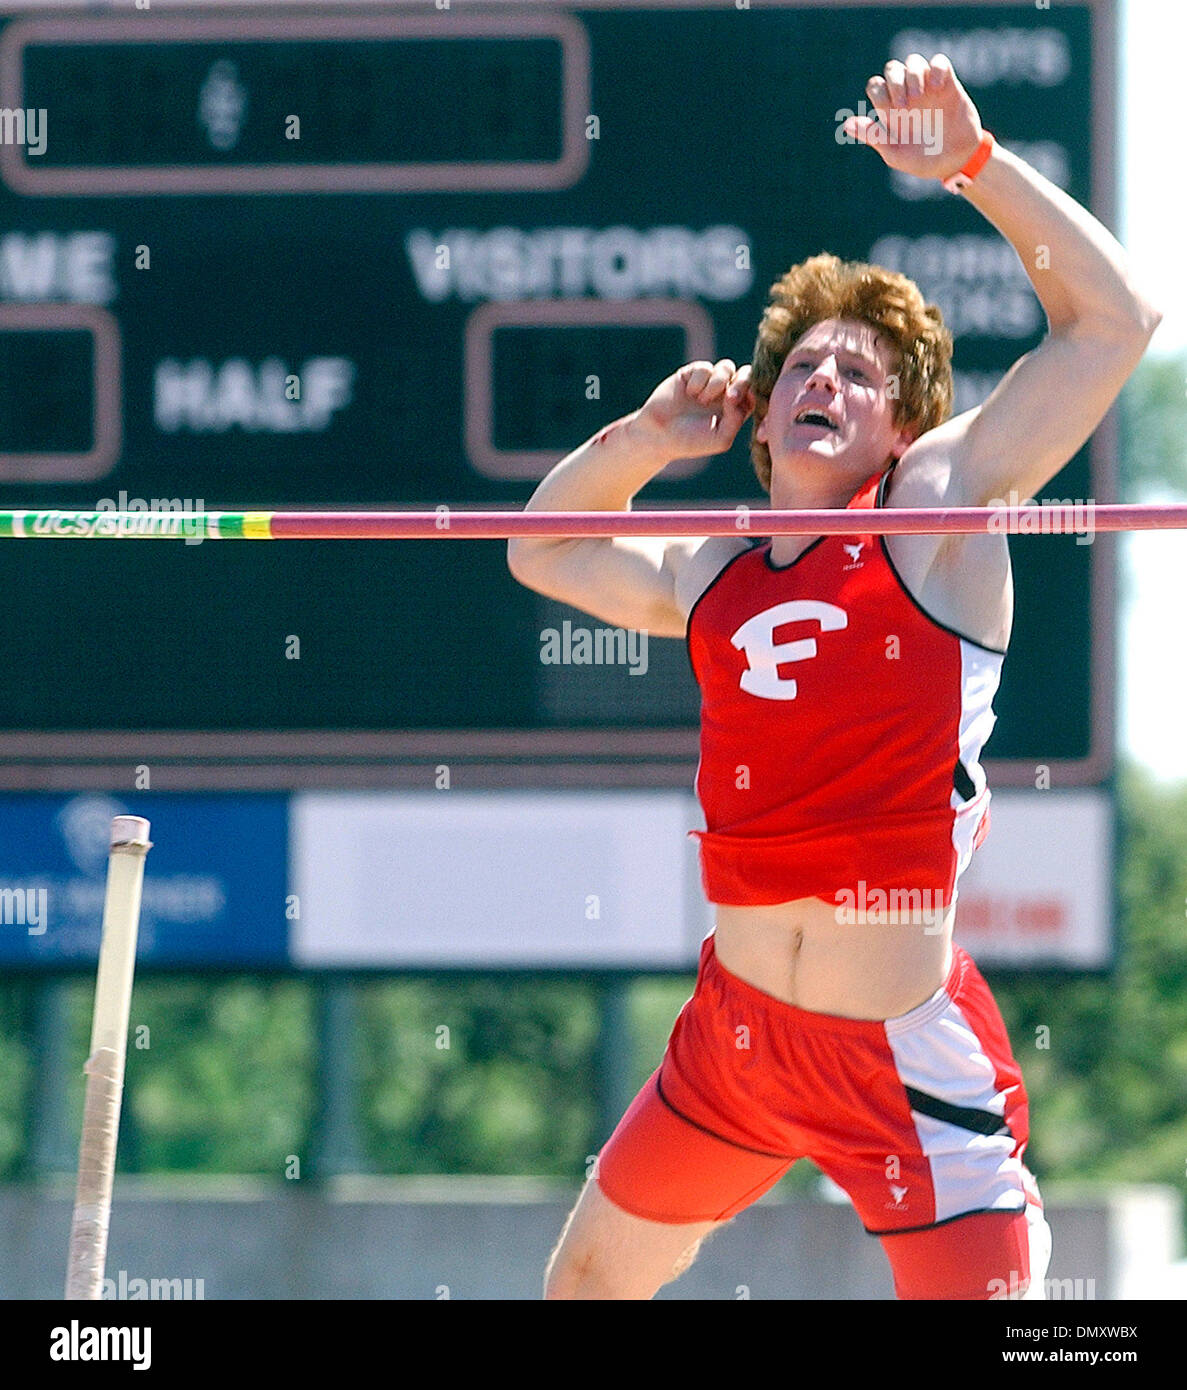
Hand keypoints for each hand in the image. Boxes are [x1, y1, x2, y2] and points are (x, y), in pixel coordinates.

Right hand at [634, 359, 753, 456]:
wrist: (658, 434)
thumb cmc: (691, 441)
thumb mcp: (721, 438)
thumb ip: (737, 418)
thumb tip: (735, 393)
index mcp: (736, 409)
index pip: (755, 392)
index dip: (751, 393)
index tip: (735, 403)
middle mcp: (725, 393)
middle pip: (746, 373)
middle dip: (742, 382)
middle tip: (728, 396)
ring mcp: (709, 382)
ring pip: (727, 367)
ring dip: (717, 383)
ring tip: (702, 400)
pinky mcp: (692, 373)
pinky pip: (705, 367)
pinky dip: (699, 380)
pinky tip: (690, 393)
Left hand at [842, 53, 982, 181]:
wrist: (956, 162)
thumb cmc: (923, 162)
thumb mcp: (895, 154)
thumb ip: (874, 137)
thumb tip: (847, 124)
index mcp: (891, 111)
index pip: (875, 85)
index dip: (878, 91)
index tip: (890, 111)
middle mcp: (907, 96)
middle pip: (892, 69)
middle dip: (895, 80)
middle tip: (904, 104)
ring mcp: (927, 88)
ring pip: (913, 61)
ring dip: (913, 73)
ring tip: (921, 96)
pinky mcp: (948, 84)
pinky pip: (939, 62)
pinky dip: (936, 69)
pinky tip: (938, 88)